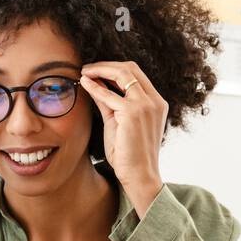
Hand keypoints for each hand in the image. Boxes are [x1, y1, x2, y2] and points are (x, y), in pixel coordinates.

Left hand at [79, 61, 166, 215]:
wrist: (139, 176)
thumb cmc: (130, 155)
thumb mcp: (119, 123)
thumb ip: (109, 103)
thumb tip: (95, 84)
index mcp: (156, 103)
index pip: (136, 74)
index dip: (114, 69)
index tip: (97, 71)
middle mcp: (154, 101)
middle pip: (130, 68)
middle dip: (106, 65)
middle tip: (87, 68)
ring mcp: (146, 105)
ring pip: (122, 73)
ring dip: (100, 70)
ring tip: (84, 72)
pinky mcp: (132, 113)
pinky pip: (109, 94)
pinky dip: (95, 87)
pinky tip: (84, 83)